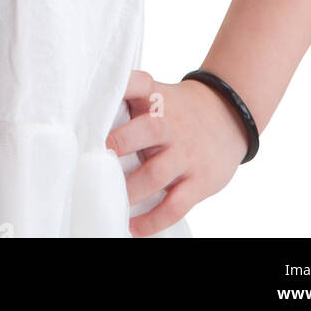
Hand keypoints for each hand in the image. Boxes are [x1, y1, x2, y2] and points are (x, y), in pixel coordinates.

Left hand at [106, 68, 249, 235]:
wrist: (229, 116)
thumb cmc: (176, 108)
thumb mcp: (156, 93)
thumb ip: (127, 100)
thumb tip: (82, 114)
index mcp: (157, 96)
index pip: (138, 83)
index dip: (120, 87)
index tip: (96, 100)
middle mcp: (172, 123)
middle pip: (148, 130)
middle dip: (120, 144)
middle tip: (93, 158)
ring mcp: (187, 153)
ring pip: (157, 174)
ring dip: (130, 190)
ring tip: (107, 200)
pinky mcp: (200, 181)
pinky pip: (176, 205)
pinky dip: (153, 219)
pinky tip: (133, 227)